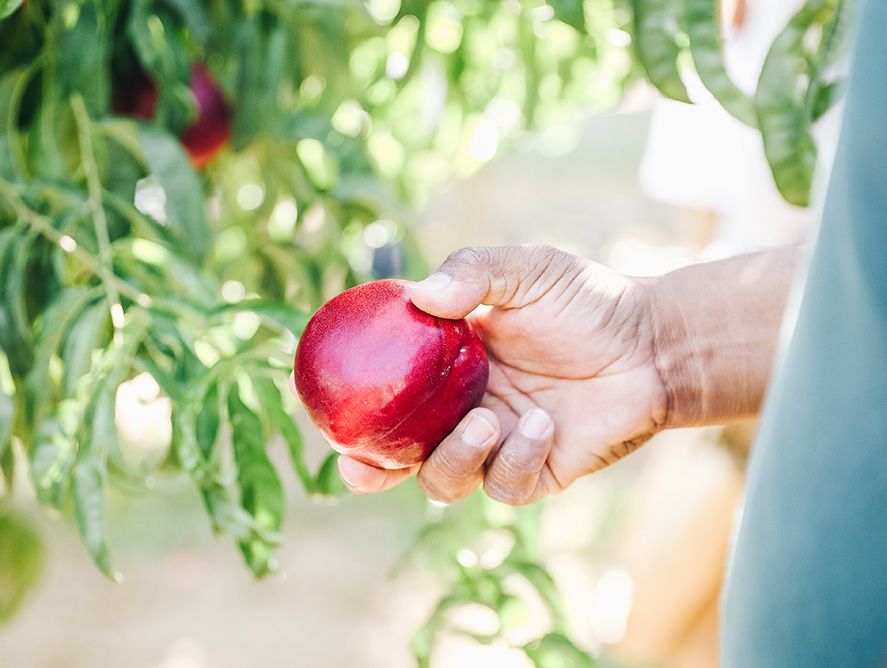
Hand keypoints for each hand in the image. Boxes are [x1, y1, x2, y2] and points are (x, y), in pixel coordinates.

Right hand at [297, 245, 668, 503]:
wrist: (652, 341)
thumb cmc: (586, 301)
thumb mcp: (528, 269)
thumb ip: (474, 270)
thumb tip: (419, 295)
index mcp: (447, 368)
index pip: (387, 394)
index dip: (353, 407)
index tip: (321, 408)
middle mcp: (463, 410)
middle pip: (400, 455)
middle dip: (372, 471)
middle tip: (363, 466)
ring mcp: (498, 445)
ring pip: (445, 480)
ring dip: (455, 457)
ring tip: (487, 419)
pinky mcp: (536, 471)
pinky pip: (504, 486)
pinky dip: (515, 459)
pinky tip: (543, 425)